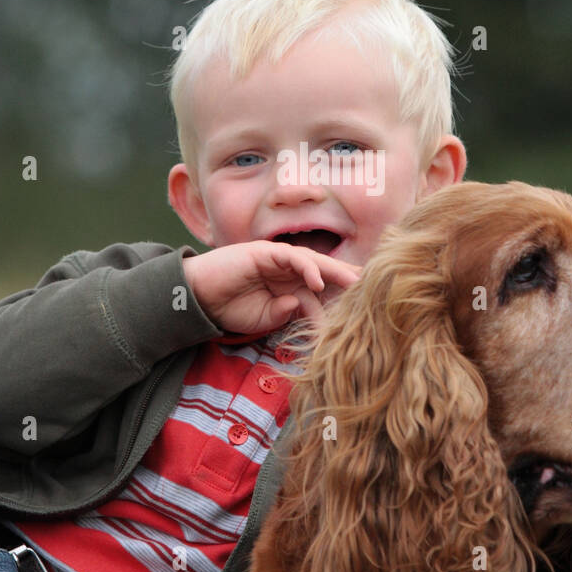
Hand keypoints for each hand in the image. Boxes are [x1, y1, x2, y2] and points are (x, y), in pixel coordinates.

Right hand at [182, 241, 361, 335]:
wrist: (198, 299)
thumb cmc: (230, 308)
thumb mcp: (265, 319)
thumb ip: (285, 314)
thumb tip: (301, 306)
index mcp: (292, 287)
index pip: (324, 291)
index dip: (342, 298)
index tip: (365, 310)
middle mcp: (289, 271)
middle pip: (326, 273)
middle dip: (349, 281)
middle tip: (373, 291)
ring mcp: (277, 260)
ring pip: (314, 261)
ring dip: (334, 272)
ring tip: (354, 283)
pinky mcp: (264, 252)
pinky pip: (291, 257)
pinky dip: (305, 268)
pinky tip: (315, 282)